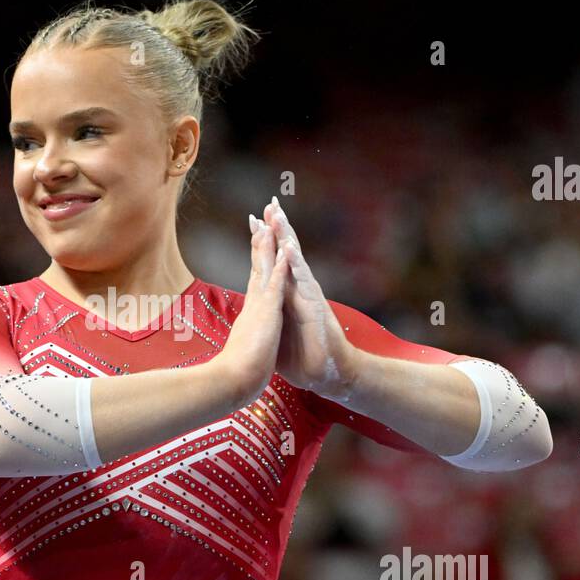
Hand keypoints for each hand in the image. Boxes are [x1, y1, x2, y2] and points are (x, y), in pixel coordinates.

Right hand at [214, 205, 289, 406]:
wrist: (233, 381)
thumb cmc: (238, 371)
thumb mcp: (243, 348)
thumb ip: (242, 337)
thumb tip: (238, 334)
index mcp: (252, 310)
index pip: (255, 277)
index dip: (257, 257)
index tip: (257, 237)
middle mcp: (254, 302)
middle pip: (258, 264)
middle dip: (260, 240)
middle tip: (258, 216)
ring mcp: (260, 305)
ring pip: (265, 267)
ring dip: (269, 243)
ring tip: (270, 220)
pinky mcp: (268, 312)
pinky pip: (277, 284)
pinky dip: (281, 266)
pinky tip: (285, 248)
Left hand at [254, 197, 355, 400]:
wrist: (327, 375)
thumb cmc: (303, 357)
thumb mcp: (277, 334)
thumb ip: (267, 319)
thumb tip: (252, 317)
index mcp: (287, 296)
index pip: (274, 264)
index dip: (264, 243)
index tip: (254, 222)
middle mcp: (297, 291)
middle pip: (285, 254)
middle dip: (277, 229)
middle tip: (270, 203)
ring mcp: (307, 296)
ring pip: (294, 260)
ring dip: (286, 237)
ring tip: (278, 214)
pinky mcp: (313, 307)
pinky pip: (302, 281)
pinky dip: (295, 264)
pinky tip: (289, 247)